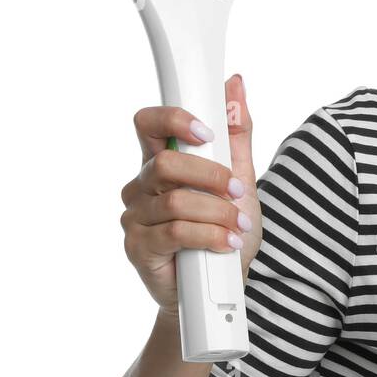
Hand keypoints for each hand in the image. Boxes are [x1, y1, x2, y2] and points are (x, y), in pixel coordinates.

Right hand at [120, 74, 261, 313]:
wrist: (219, 291)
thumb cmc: (224, 232)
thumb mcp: (241, 180)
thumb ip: (236, 135)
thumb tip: (235, 85)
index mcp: (162, 162)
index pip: (149, 123)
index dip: (174, 119)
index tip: (207, 132)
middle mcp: (142, 186)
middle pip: (166, 162)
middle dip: (211, 175)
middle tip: (238, 190)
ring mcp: (135, 217)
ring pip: (176, 200)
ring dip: (218, 212)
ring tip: (240, 226)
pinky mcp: (138, 247)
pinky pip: (175, 232)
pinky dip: (211, 236)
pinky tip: (228, 243)